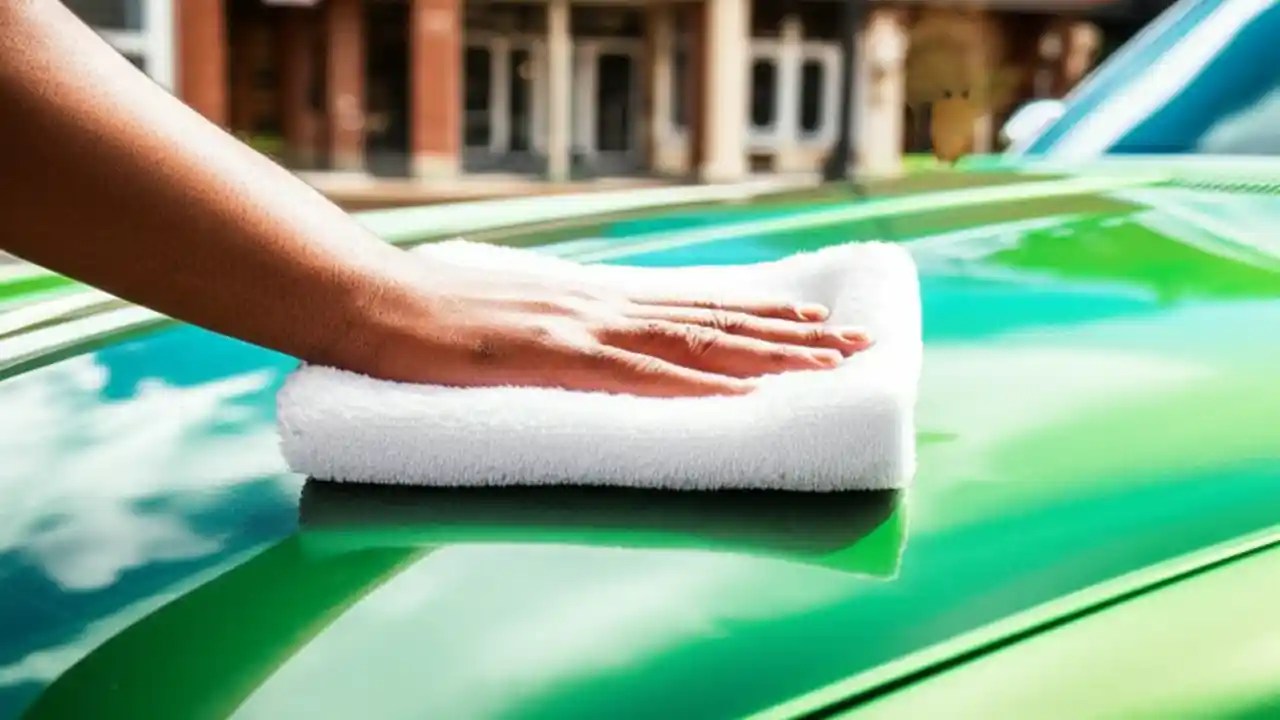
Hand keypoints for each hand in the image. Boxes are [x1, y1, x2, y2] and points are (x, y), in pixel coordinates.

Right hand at [338, 263, 872, 396]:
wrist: (373, 302)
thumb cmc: (436, 320)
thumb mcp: (519, 324)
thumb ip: (569, 338)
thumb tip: (610, 359)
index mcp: (597, 304)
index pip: (699, 312)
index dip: (766, 322)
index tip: (822, 329)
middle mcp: (603, 309)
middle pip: (716, 323)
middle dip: (794, 338)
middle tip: (861, 347)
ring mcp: (581, 329)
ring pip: (694, 343)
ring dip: (767, 356)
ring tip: (830, 365)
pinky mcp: (551, 355)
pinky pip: (635, 374)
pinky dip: (693, 383)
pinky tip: (738, 393)